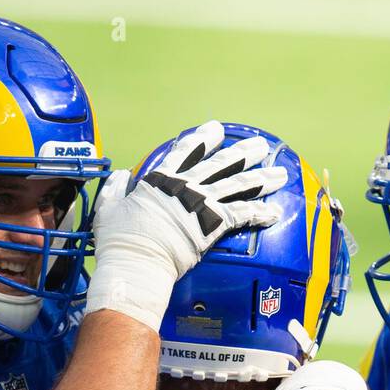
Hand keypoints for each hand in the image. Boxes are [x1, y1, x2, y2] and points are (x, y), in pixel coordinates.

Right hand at [85, 120, 286, 329]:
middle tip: (262, 145)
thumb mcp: (109, 207)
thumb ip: (115, 189)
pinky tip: (275, 212)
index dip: (203, 138)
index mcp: (161, 179)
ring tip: (280, 174)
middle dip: (244, 152)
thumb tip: (120, 176)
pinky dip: (259, 213)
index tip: (217, 129)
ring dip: (262, 178)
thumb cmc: (118, 239)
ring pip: (238, 185)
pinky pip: (241, 216)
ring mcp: (201, 204)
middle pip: (221, 164)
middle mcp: (185, 186)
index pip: (185, 150)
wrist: (136, 260)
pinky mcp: (212, 225)